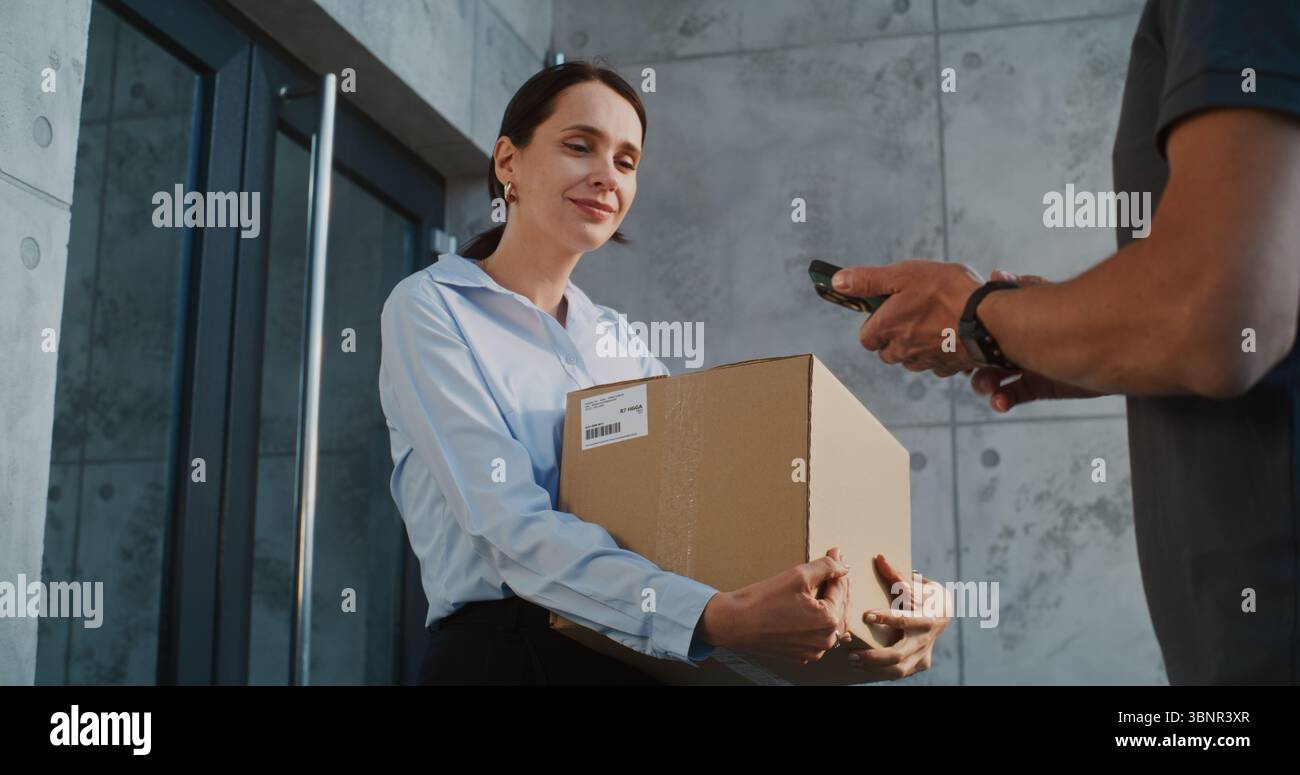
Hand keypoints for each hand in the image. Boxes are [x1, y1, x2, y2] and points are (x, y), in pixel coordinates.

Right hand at [698, 547, 850, 665]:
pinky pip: (817, 638)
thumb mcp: (797, 575)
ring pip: (831, 627)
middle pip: (840, 610)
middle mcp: (824, 640)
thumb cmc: (762, 601)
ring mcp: (812, 652)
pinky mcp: (799, 656)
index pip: (841, 590)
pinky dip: (819, 624)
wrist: (735, 623)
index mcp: (828, 620)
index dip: (839, 570)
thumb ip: (825, 568)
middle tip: (837, 570)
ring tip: (830, 589)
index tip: (836, 554)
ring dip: (833, 607)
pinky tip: (815, 611)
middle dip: (840, 588)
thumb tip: (843, 564)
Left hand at [831, 260, 983, 375]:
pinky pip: (937, 363)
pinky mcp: (949, 367)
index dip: (874, 324)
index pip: (866, 338)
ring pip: (912, 359)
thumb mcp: (904, 274)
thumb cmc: (947, 292)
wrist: (990, 318)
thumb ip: (868, 279)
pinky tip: (952, 333)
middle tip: (914, 314)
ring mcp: (926, 361)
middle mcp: (902, 351)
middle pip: (887, 352)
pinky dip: (940, 351)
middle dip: (894, 337)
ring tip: (935, 321)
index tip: (887, 312)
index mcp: (887, 329)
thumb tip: (837, 281)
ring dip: (917, 345)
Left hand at [846, 554, 949, 680]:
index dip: (886, 618)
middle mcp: (927, 638)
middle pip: (900, 652)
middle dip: (875, 655)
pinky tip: (860, 666)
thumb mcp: (915, 584)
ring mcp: (923, 654)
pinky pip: (898, 672)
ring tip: (852, 659)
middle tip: (852, 653)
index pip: (906, 619)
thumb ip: (896, 575)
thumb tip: (879, 557)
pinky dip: (878, 671)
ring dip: (873, 666)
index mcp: (928, 616)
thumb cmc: (924, 595)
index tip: (866, 616)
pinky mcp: (919, 664)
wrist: (944, 613)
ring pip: (898, 668)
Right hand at [968, 270, 1104, 411]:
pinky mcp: (1040, 386)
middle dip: (974, 365)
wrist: (1107, 346)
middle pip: (985, 356)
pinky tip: (1000, 402)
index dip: (970, 339)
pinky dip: (1002, 400)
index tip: (961, 346)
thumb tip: (996, 274)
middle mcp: (1020, 343)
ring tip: (988, 388)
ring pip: (995, 379)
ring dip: (985, 384)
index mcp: (1014, 321)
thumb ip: (1018, 287)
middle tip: (972, 371)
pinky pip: (1014, 395)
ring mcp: (1028, 365)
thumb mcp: (1038, 298)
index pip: (984, 329)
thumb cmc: (1070, 318)